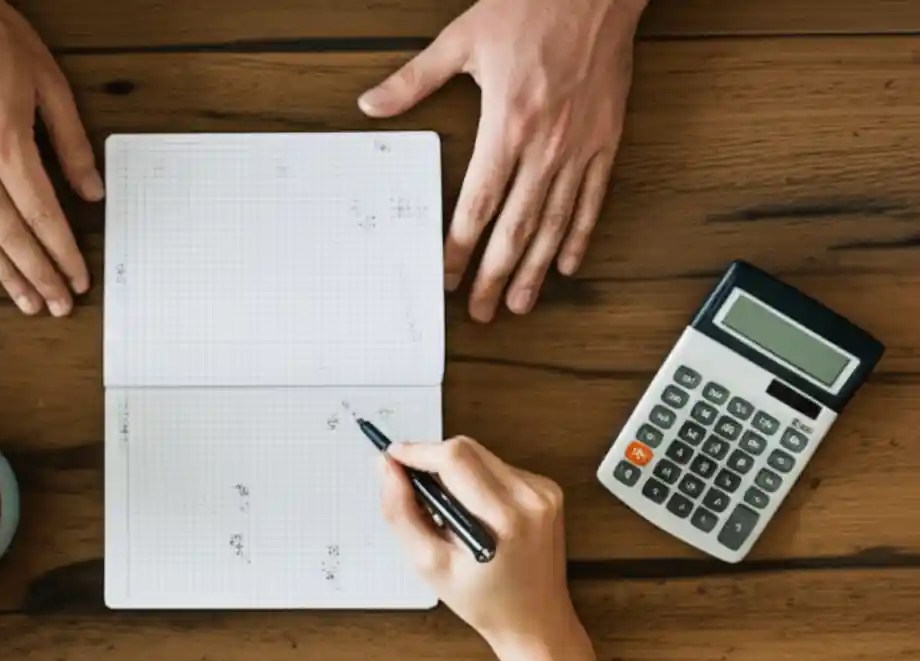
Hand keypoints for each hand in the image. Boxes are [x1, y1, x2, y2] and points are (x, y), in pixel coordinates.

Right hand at [0, 0, 100, 316]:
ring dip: (5, 274)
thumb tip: (91, 192)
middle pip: (9, 236)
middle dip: (38, 276)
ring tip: (26, 302)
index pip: (41, 215)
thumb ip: (72, 145)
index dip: (62, 253)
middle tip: (57, 305)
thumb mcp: (49, 84)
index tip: (79, 278)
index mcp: (4, 143)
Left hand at [359, 0, 645, 321]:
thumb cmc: (531, 8)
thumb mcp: (463, 39)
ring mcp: (580, 147)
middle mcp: (545, 145)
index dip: (460, 247)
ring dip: (535, 270)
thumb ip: (415, 80)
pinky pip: (593, 200)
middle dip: (496, 275)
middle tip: (482, 311)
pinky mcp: (607, 141)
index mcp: (507, 124)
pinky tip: (566, 265)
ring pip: (554, 224)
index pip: (477, 204)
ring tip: (521, 303)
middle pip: (515, 228)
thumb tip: (372, 105)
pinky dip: (580, 236)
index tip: (447, 277)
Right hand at [379, 437, 573, 646]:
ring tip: (449, 513)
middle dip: (432, 461)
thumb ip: (400, 512)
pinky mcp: (547, 490)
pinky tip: (474, 514)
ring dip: (455, 473)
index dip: (417, 452)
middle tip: (415, 489)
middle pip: (466, 449)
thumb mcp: (429, 565)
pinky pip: (498, 468)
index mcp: (506, 519)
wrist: (534, 620)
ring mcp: (543, 492)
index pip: (454, 458)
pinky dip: (477, 482)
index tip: (394, 457)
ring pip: (481, 456)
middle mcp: (531, 498)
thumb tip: (387, 469)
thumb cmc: (485, 601)